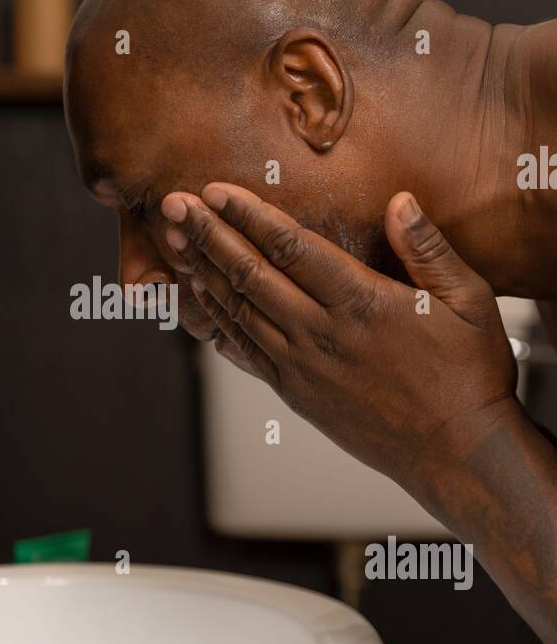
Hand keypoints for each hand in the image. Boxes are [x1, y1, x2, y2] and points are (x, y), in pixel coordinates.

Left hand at [160, 184, 519, 498]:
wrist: (455, 453)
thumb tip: (400, 201)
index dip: (248, 215)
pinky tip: (199, 297)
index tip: (216, 191)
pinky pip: (244, 350)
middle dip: (207, 235)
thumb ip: (429, 249)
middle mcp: (321, 334)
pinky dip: (217, 320)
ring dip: (202, 272)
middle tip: (173, 205)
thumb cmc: (467, 376)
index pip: (290, 247)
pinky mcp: (294, 393)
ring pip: (238, 311)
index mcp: (361, 303)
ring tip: (175, 241)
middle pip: (249, 274)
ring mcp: (302, 367)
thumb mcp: (469, 302)